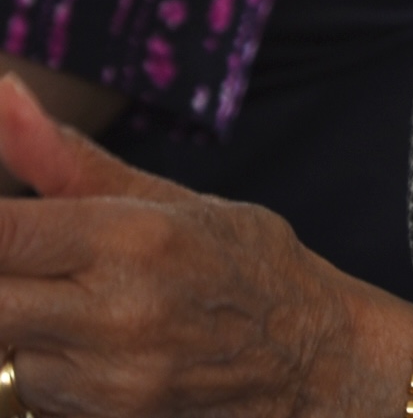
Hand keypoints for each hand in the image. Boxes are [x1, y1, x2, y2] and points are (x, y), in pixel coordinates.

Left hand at [0, 78, 412, 416]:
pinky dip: (40, 362)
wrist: (313, 358)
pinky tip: (87, 345)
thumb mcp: (166, 197)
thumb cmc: (240, 259)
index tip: (3, 220)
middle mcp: (116, 311)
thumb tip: (0, 94)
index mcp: (132, 237)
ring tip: (72, 301)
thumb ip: (64, 157)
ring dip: (15, 324)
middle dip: (3, 273)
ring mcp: (107, 378)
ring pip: (2, 350)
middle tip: (30, 256)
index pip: (4, 233)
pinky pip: (29, 388)